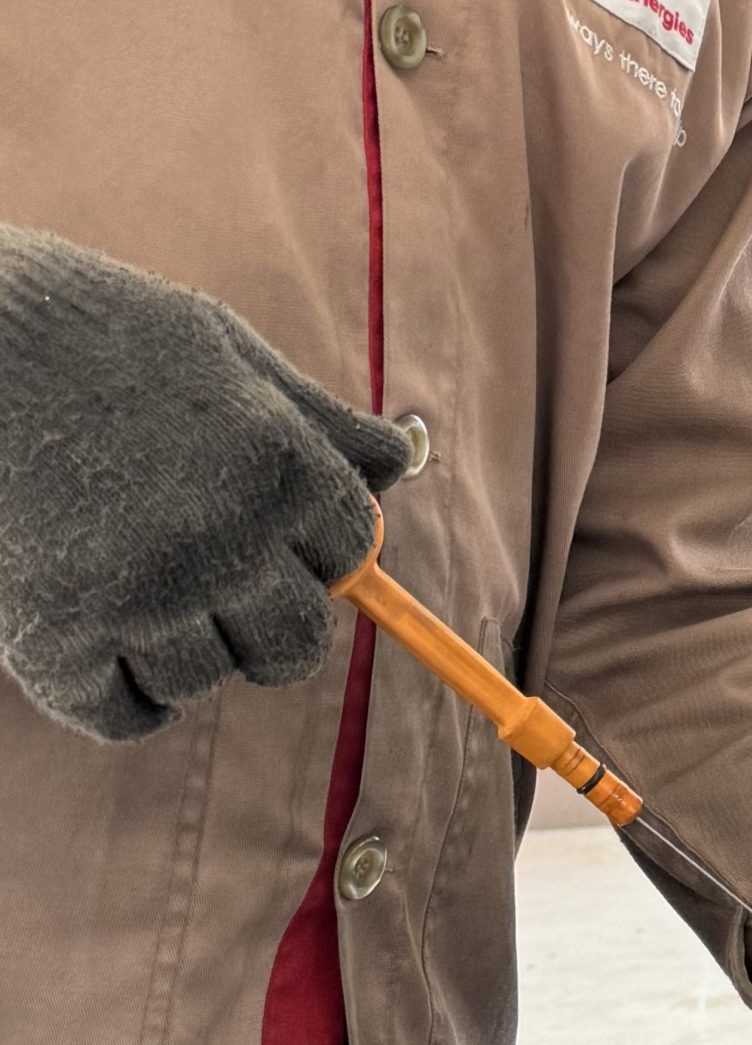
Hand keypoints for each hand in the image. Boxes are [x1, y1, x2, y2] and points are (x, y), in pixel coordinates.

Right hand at [0, 225, 412, 739]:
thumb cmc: (81, 327)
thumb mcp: (215, 343)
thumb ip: (314, 415)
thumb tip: (405, 463)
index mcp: (280, 469)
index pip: (348, 557)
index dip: (309, 546)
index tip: (261, 522)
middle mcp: (223, 541)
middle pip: (294, 647)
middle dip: (262, 621)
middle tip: (200, 571)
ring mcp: (140, 596)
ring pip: (206, 679)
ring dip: (176, 646)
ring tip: (118, 572)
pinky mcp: (54, 638)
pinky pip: (125, 716)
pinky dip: (116, 694)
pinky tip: (92, 639)